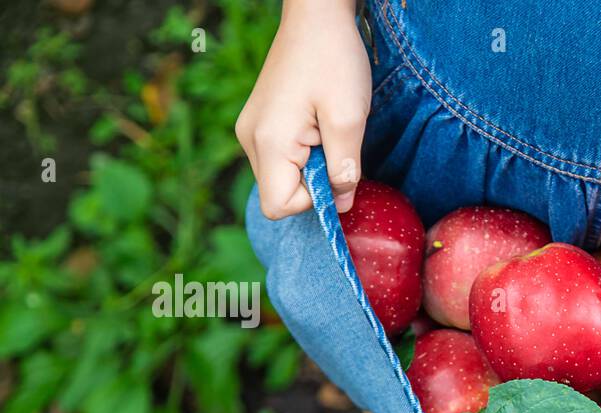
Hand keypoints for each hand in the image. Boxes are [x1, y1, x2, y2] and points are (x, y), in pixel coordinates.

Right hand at [235, 0, 370, 219]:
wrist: (316, 14)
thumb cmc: (334, 60)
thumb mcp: (349, 119)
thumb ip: (345, 169)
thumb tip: (341, 204)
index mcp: (268, 142)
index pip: (278, 206)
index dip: (313, 202)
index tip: (335, 170)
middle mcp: (250, 140)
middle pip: (279, 194)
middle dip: (314, 184)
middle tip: (334, 144)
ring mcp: (252, 130)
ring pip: (281, 177)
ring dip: (311, 167)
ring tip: (326, 130)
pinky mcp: (260, 122)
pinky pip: (282, 158)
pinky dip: (304, 154)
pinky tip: (318, 125)